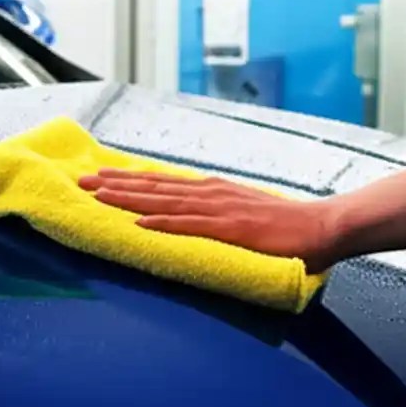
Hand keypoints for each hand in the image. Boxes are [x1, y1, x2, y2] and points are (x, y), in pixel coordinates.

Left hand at [79, 169, 344, 272]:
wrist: (322, 228)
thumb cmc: (287, 229)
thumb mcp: (245, 215)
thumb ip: (219, 217)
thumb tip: (196, 221)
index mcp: (214, 191)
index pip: (163, 184)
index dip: (130, 180)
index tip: (100, 177)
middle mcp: (212, 193)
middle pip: (155, 187)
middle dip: (116, 184)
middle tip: (82, 181)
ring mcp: (221, 209)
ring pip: (165, 201)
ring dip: (129, 198)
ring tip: (99, 195)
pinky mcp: (232, 228)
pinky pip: (191, 225)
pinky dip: (163, 222)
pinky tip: (140, 222)